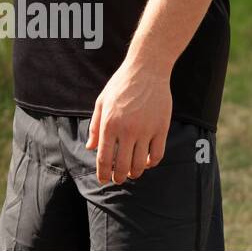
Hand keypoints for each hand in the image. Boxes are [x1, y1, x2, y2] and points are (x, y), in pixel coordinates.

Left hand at [85, 62, 172, 184]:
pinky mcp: (161, 129)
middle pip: (123, 166)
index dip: (103, 173)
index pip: (105, 158)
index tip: (103, 180)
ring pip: (141, 164)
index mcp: (109, 124)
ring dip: (135, 173)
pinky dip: (152, 163)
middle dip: (118, 177)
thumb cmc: (121, 84)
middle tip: (117, 179)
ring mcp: (146, 130)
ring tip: (131, 173)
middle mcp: (127, 130)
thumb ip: (96, 126)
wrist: (146, 70)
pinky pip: (157, 154)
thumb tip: (90, 147)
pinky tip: (146, 162)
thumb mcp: (101, 102)